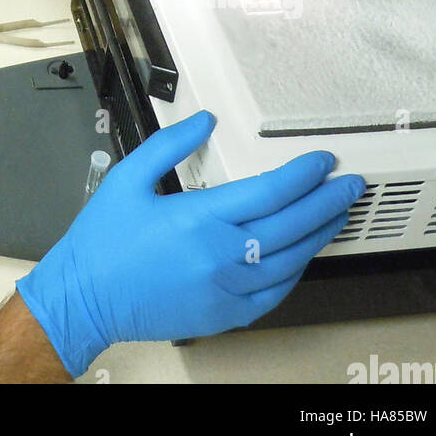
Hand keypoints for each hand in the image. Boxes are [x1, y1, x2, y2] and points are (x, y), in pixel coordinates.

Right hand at [16, 110, 365, 376]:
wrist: (84, 299)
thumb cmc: (103, 241)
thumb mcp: (129, 177)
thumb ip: (171, 144)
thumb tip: (206, 121)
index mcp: (199, 218)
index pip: (270, 191)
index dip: (303, 174)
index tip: (323, 161)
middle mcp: (221, 256)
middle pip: (292, 225)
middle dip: (327, 202)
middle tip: (350, 186)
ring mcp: (227, 290)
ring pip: (290, 261)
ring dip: (319, 236)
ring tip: (338, 215)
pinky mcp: (225, 314)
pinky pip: (274, 293)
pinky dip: (296, 272)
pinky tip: (304, 255)